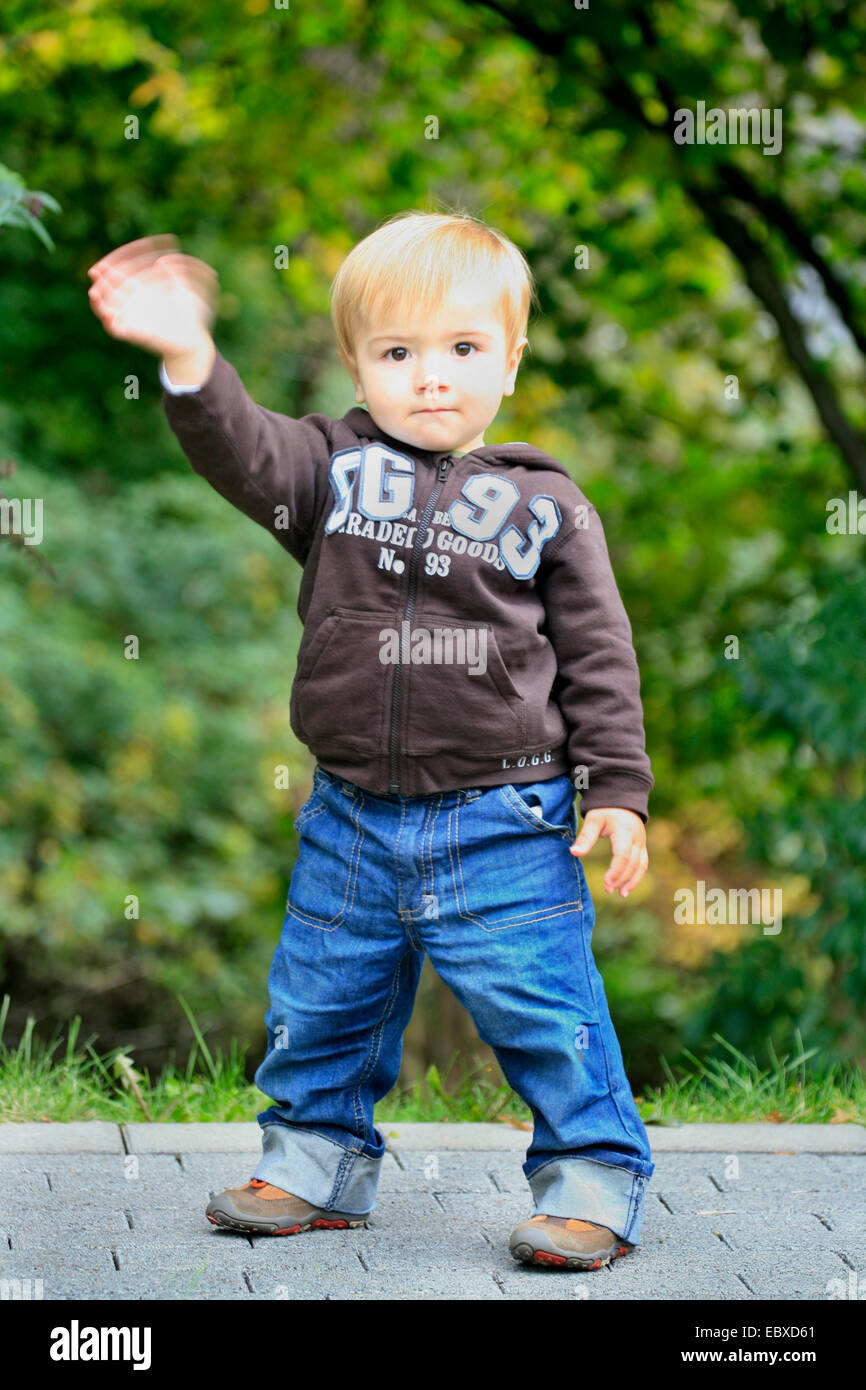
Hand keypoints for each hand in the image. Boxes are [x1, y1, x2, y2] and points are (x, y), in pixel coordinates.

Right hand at [86, 234, 218, 357]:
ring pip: (105, 311)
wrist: (194, 337)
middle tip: (95, 272)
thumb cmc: (188, 314)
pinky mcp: (135, 335)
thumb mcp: (180, 289)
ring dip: (98, 303)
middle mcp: (131, 306)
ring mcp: (131, 321)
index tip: (103, 264)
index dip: (109, 270)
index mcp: (140, 292)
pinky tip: (109, 314)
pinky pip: (117, 331)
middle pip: (107, 292)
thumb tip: (162, 261)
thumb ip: (173, 273)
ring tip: (93, 293)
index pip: (118, 276)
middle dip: (100, 283)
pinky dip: (110, 324)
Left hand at [569, 807, 647, 897]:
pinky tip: (626, 887)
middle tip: (608, 890)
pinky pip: (643, 864)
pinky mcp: (641, 847)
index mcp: (624, 832)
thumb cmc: (605, 811)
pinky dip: (636, 876)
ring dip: (632, 881)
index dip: (616, 871)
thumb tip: (574, 853)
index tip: (606, 882)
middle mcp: (636, 839)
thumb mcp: (593, 820)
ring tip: (621, 894)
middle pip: (633, 864)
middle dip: (621, 878)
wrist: (621, 800)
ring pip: (641, 866)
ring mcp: (641, 843)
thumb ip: (585, 837)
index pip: (623, 856)